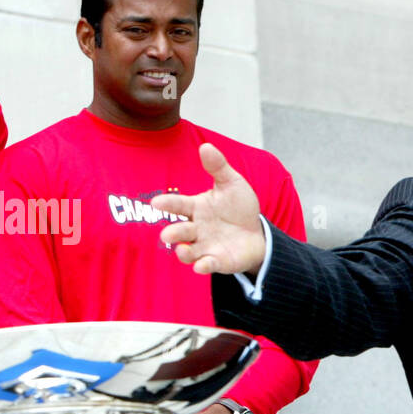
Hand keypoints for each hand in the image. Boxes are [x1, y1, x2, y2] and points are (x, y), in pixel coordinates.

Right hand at [154, 143, 265, 275]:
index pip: (178, 205)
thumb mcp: (231, 184)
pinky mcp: (217, 261)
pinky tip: (201, 267)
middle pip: (180, 231)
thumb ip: (218, 167)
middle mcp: (196, 228)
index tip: (156, 202)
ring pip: (188, 251)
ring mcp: (205, 246)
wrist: (256, 232)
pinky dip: (203, 266)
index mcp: (196, 207)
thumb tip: (205, 146)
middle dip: (173, 232)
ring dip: (184, 253)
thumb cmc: (238, 207)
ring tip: (182, 251)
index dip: (168, 204)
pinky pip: (207, 265)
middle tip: (167, 234)